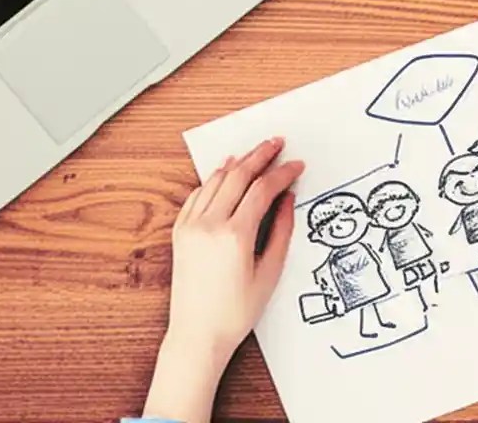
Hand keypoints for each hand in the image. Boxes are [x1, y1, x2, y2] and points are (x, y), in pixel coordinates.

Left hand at [143, 137, 303, 422]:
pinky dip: (213, 179)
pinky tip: (224, 173)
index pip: (263, 189)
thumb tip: (288, 200)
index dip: (283, 173)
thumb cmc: (235, 312)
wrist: (198, 333)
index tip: (296, 165)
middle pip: (238, 175)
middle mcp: (209, 225)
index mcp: (235, 235)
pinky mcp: (180, 233)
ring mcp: (191, 227)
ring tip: (254, 153)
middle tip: (277, 144)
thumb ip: (282, 231)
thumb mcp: (270, 272)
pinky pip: (197, 195)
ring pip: (215, 180)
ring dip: (236, 162)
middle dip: (260, 156)